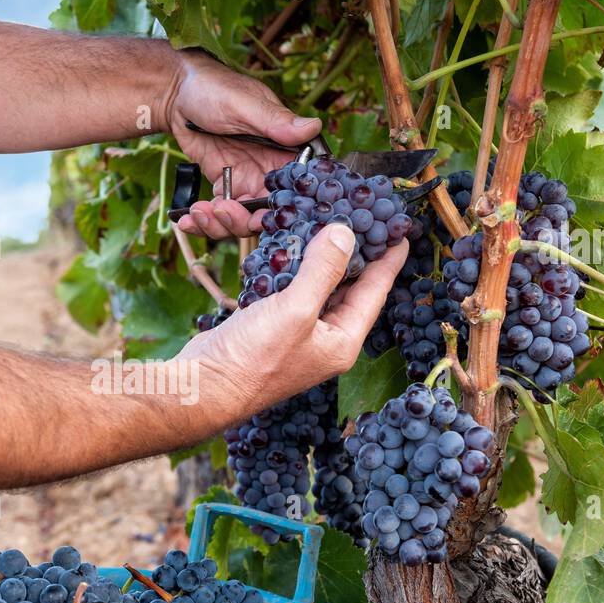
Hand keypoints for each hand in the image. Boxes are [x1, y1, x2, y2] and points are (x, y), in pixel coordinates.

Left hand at [160, 50, 320, 239]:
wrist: (177, 93)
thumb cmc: (214, 88)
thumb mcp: (245, 104)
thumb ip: (276, 121)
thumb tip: (314, 126)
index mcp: (285, 149)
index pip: (296, 188)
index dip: (283, 208)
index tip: (262, 213)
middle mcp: (269, 170)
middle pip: (268, 213)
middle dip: (245, 221)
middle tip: (223, 210)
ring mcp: (246, 181)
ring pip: (243, 219)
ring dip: (221, 224)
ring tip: (200, 212)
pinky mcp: (224, 186)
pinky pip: (219, 213)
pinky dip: (203, 222)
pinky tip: (187, 220)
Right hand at [175, 224, 407, 423]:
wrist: (204, 386)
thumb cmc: (254, 359)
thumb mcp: (296, 310)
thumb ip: (324, 270)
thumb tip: (346, 233)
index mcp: (342, 341)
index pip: (375, 292)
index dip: (389, 260)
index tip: (399, 231)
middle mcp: (325, 339)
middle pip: (349, 288)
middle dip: (356, 253)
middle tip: (363, 216)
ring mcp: (297, 333)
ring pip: (318, 287)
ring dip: (321, 257)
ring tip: (329, 222)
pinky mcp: (271, 325)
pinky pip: (291, 290)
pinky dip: (292, 267)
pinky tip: (290, 245)